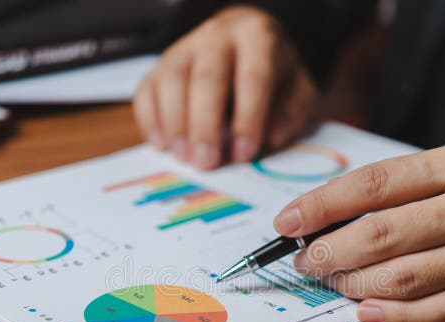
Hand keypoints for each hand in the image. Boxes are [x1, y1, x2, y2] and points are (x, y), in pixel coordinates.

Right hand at [133, 6, 317, 168]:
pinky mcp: (160, 64)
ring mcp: (184, 47)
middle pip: (207, 79)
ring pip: (172, 82)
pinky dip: (151, 120)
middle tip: (207, 163)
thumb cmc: (273, 73)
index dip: (248, 118)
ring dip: (176, 125)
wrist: (245, 42)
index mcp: (258, 37)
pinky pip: (147, 90)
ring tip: (185, 158)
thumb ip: (291, 112)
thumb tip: (272, 137)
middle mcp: (218, 35)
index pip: (253, 77)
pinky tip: (163, 145)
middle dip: (205, 126)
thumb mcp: (297, 89)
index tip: (243, 154)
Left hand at [273, 142, 444, 321]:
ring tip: (331, 284)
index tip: (286, 221)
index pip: (375, 183)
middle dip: (328, 252)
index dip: (321, 204)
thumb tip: (340, 214)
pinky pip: (440, 313)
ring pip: (403, 278)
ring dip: (354, 285)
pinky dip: (395, 317)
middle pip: (381, 234)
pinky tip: (367, 312)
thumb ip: (415, 183)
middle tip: (303, 262)